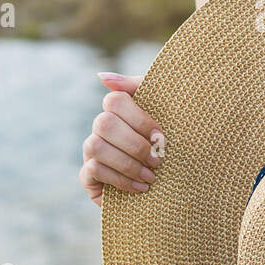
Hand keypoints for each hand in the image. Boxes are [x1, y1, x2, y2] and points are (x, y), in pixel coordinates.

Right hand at [79, 72, 164, 206]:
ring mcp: (91, 151)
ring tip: (150, 177)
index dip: (138, 119)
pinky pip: (94, 170)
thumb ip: (139, 88)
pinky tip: (140, 188)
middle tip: (157, 161)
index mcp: (120, 110)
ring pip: (96, 146)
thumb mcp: (166, 114)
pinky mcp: (88, 176)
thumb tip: (102, 76)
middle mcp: (101, 128)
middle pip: (104, 123)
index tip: (160, 137)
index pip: (114, 100)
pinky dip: (120, 180)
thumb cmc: (173, 145)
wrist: (176, 186)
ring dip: (127, 163)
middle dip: (135, 145)